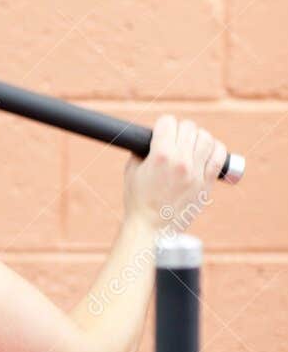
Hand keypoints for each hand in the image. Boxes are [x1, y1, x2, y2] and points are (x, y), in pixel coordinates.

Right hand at [123, 115, 226, 229]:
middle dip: (180, 130)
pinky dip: (216, 149)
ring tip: (192, 145)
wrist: (151, 230)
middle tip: (176, 140)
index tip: (162, 132)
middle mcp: (180, 161)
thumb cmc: (138, 202)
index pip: (168, 122)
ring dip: (198, 138)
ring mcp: (196, 173)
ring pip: (206, 138)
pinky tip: (208, 152)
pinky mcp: (207, 184)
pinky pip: (219, 156)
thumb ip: (142, 152)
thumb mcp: (131, 171)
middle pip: (189, 127)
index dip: (163, 125)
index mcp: (160, 156)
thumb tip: (152, 140)